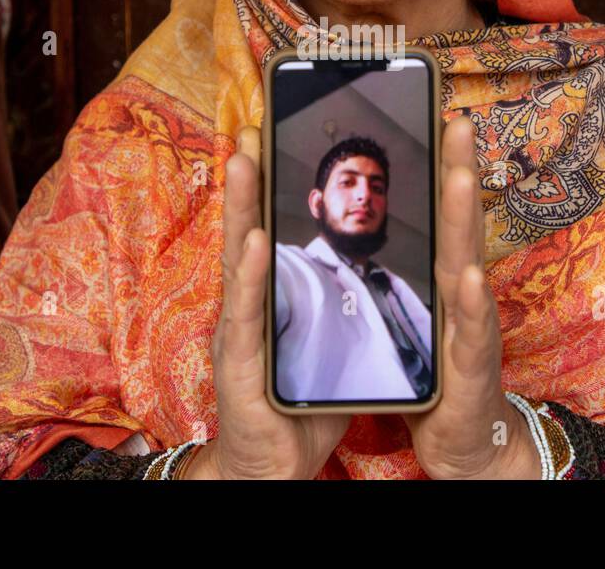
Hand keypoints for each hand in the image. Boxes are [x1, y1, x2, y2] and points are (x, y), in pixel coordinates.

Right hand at [181, 126, 350, 478]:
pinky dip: (249, 276)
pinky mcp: (240, 370)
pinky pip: (248, 315)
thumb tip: (365, 278)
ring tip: (243, 160)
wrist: (271, 477)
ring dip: (240, 208)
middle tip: (248, 127)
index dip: (266, 190)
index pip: (267, 236)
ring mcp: (239, 338)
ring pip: (239, 261)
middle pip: (246, 234)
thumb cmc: (296, 413)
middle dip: (247, 181)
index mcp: (271, 306)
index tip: (267, 139)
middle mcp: (247, 313)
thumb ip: (337, 313)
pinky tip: (252, 241)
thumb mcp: (324, 351)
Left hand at [403, 116, 539, 478]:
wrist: (464, 447)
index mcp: (442, 281)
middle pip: (460, 224)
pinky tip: (468, 275)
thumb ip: (399, 276)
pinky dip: (468, 302)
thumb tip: (365, 232)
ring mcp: (471, 328)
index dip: (440, 167)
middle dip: (460, 169)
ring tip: (462, 175)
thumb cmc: (437, 379)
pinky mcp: (471, 368)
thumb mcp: (414, 318)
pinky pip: (468, 332)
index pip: (439, 216)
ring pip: (468, 264)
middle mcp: (463, 295)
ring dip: (467, 218)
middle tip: (459, 121)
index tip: (439, 117)